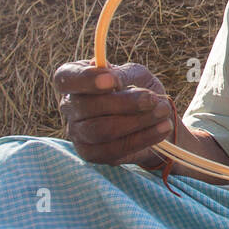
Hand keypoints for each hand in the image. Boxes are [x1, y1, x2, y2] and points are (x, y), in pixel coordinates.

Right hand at [53, 60, 174, 165]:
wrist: (152, 119)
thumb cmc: (138, 89)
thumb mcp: (135, 75)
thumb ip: (124, 74)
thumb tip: (114, 79)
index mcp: (74, 81)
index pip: (65, 78)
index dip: (85, 79)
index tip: (112, 81)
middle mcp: (70, 107)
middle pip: (87, 107)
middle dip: (125, 103)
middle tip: (152, 99)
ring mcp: (78, 133)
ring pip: (101, 130)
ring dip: (137, 121)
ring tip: (163, 112)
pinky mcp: (93, 154)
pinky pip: (115, 149)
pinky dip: (143, 138)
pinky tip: (162, 128)